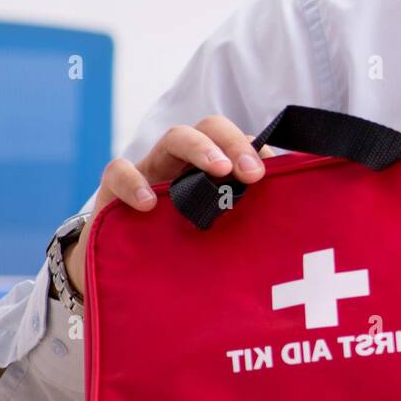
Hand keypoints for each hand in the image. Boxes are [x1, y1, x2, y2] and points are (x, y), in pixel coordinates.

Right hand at [62, 117, 273, 295]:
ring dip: (200, 148)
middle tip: (250, 173)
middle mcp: (183, 162)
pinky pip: (119, 171)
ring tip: (219, 170)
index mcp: (211, 167)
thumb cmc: (179, 247)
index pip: (236, 141)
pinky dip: (135, 183)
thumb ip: (244, 216)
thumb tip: (287, 209)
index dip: (253, 149)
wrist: (122, 274)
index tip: (269, 174)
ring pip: (174, 137)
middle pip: (209, 127)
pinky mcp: (114, 190)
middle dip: (233, 142)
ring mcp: (150, 171)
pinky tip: (149, 203)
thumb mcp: (215, 232)